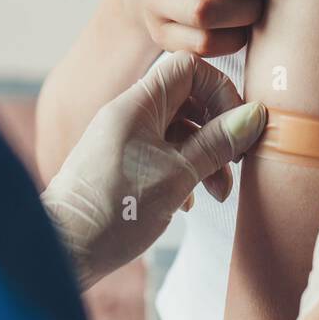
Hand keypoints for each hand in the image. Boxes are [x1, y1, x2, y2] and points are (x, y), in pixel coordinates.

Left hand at [40, 52, 266, 289]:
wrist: (63, 251)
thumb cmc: (114, 211)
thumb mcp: (178, 176)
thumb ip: (217, 143)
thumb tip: (254, 115)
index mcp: (138, 105)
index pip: (188, 68)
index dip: (219, 90)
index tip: (237, 126)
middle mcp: (129, 115)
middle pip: (187, 100)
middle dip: (217, 130)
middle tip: (235, 162)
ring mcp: (124, 139)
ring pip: (178, 132)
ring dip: (205, 157)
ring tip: (218, 193)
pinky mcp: (122, 165)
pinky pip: (163, 153)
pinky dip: (184, 171)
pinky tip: (189, 203)